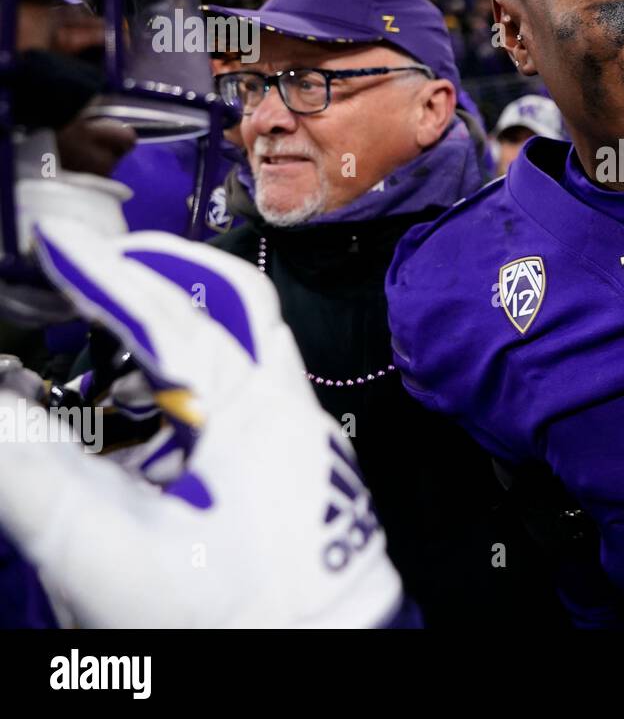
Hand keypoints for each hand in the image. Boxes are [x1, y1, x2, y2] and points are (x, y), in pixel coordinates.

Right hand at [0, 221, 404, 627]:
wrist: (309, 664)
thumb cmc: (220, 620)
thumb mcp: (103, 550)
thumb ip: (32, 473)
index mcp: (255, 415)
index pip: (174, 318)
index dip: (105, 275)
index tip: (51, 241)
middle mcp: (290, 408)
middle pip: (237, 301)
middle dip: (161, 271)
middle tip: (89, 264)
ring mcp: (300, 431)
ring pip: (248, 337)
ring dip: (179, 315)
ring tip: (104, 318)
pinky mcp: (294, 461)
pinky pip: (249, 379)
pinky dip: (193, 363)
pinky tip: (142, 394)